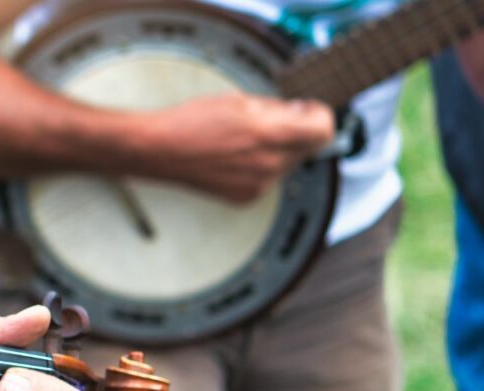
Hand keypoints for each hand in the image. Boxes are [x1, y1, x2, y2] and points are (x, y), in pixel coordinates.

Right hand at [134, 93, 334, 201]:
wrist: (160, 151)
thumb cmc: (191, 123)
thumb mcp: (239, 101)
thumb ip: (277, 109)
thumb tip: (298, 112)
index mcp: (269, 135)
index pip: (324, 130)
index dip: (318, 115)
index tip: (308, 110)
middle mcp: (269, 164)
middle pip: (307, 147)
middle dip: (295, 131)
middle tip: (270, 119)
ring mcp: (258, 185)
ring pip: (288, 163)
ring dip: (277, 149)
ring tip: (245, 138)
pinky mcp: (246, 197)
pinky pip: (269, 178)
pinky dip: (260, 166)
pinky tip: (235, 156)